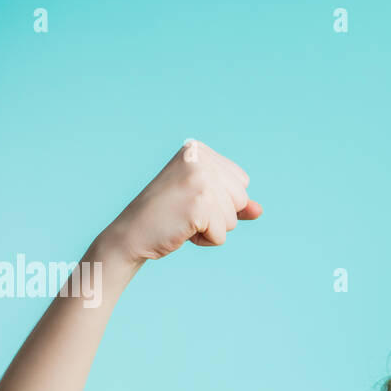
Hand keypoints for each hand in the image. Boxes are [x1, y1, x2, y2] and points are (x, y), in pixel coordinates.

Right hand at [98, 139, 261, 261]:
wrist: (131, 233)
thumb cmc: (167, 216)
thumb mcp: (203, 202)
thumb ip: (233, 203)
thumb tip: (259, 210)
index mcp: (199, 150)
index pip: (241, 181)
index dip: (221, 200)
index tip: (190, 198)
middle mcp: (199, 159)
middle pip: (241, 198)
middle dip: (219, 215)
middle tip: (186, 211)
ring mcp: (199, 179)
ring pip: (233, 218)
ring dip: (211, 228)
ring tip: (183, 219)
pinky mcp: (199, 203)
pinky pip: (222, 235)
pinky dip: (205, 240)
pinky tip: (182, 230)